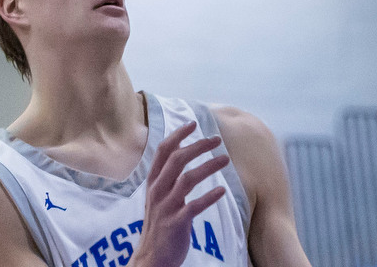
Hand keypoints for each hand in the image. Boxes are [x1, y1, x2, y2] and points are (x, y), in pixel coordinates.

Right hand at [139, 122, 230, 266]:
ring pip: (187, 179)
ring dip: (209, 166)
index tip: (193, 123)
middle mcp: (157, 192)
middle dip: (198, 146)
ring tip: (225, 160)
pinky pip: (194, 206)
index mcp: (153, 183)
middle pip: (177, 160)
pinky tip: (222, 192)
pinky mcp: (176, 223)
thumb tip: (181, 149)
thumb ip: (167, 175)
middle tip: (216, 139)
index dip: (178, 135)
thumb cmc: (159, 223)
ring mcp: (166, 208)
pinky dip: (209, 197)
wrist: (151, 257)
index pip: (163, 151)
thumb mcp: (157, 196)